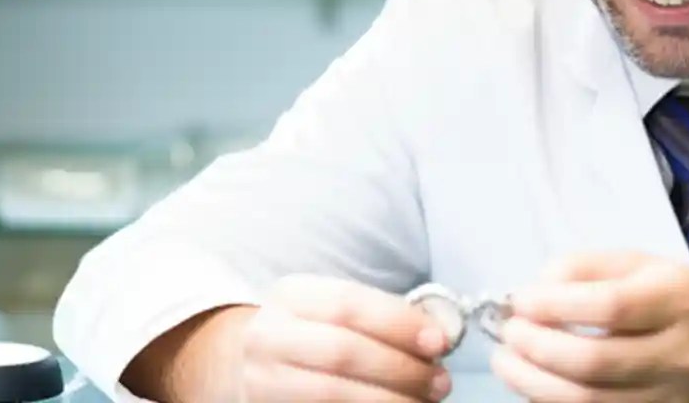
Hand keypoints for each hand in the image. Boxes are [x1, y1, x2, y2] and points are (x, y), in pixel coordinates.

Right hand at [238, 275, 452, 401]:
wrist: (248, 365)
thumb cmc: (312, 334)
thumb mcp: (332, 310)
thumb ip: (380, 317)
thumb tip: (439, 335)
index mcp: (291, 296)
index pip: (348, 304)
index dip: (398, 323)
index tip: (440, 342)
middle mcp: (269, 336)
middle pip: (342, 351)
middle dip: (400, 368)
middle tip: (440, 381)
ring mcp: (261, 380)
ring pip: (331, 394)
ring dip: (387, 401)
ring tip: (423, 402)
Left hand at [491, 252, 688, 402]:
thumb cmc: (680, 297)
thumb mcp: (641, 263)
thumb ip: (585, 268)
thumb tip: (534, 291)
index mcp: (678, 299)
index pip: (609, 307)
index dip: (554, 306)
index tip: (520, 301)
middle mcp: (680, 352)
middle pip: (595, 363)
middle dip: (536, 349)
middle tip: (507, 334)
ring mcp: (671, 396)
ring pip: (590, 402)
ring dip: (534, 382)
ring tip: (507, 361)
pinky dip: (553, 402)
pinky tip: (534, 382)